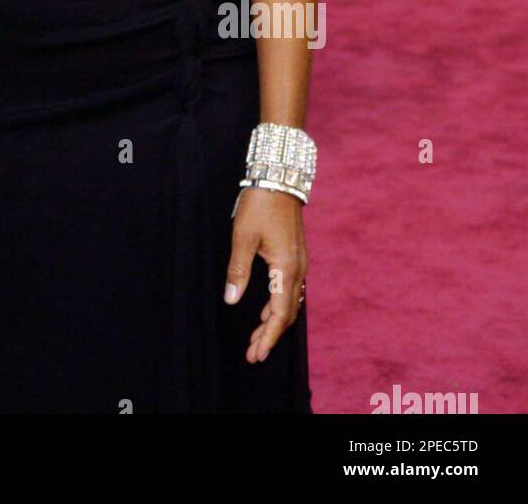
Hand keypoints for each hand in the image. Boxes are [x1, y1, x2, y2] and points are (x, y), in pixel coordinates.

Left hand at [225, 188, 306, 362]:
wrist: (279, 178)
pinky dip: (279, 305)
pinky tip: (265, 310)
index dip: (267, 336)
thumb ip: (238, 270)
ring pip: (290, 303)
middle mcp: (298, 269)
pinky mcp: (296, 255)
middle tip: (253, 354)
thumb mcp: (242, 237)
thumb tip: (231, 300)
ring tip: (257, 338)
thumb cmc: (259, 204)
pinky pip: (290, 290)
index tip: (256, 354)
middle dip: (269, 335)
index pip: (278, 313)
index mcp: (286, 268)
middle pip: (287, 313)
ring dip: (273, 322)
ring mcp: (300, 262)